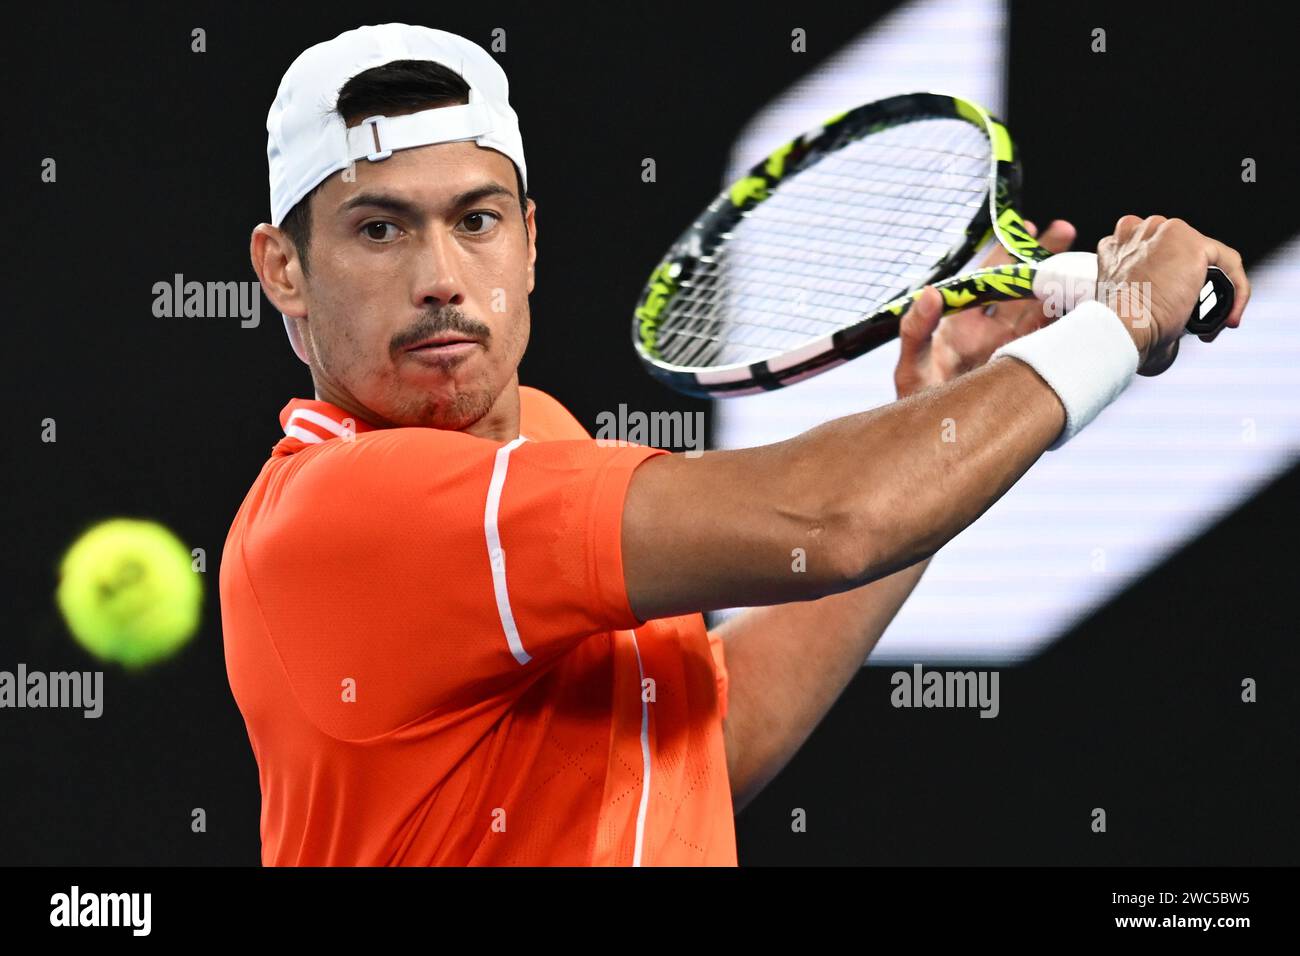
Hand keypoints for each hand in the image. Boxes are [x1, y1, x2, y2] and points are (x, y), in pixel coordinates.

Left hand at [894, 220, 1076, 397]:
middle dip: (1044, 257)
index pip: (986, 280)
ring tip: (1086, 263)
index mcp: (963, 325)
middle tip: (1065, 230)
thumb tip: (930, 292)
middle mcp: (992, 334)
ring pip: (1045, 310)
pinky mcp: (1032, 371)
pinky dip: (1074, 323)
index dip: (1005, 252)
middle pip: (1022, 288)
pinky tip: (1091, 305)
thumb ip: (916, 331)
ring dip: (1065, 286)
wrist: (940, 448)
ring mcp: (1016, 351)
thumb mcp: (911, 370)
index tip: (1023, 226)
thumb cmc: (919, 409)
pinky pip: (1058, 342)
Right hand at [1096, 215, 1249, 375]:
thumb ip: (1140, 296)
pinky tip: (1228, 319)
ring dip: (1218, 291)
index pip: (1154, 252)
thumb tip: (1169, 330)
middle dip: (1195, 284)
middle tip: (1195, 321)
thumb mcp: (1121, 305)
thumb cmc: (1117, 331)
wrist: (1119, 331)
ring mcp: (1166, 233)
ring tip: (1212, 326)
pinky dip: (1238, 294)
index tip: (1174, 311)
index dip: (1169, 281)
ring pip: (1209, 258)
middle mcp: (1138, 230)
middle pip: (1181, 252)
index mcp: (1116, 245)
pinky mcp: (1193, 244)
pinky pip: (1230, 263)